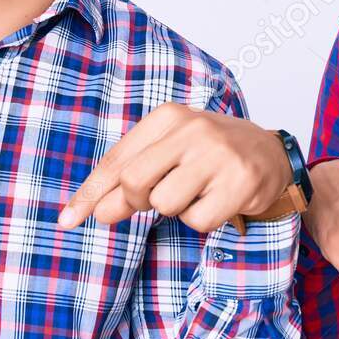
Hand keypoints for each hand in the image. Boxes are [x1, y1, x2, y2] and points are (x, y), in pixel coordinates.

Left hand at [57, 103, 291, 232]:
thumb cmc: (208, 154)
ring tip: (197, 192)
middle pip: (134, 183)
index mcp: (168, 117)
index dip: (90, 193)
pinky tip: (218, 200)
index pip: (116, 160)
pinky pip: (197, 221)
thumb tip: (96, 213)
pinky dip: (202, 220)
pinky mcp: (240, 183)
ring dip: (175, 209)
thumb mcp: (166, 155)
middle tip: (159, 197)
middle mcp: (192, 130)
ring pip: (165, 204)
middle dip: (137, 201)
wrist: (270, 154)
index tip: (68, 220)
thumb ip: (128, 182)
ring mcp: (218, 156)